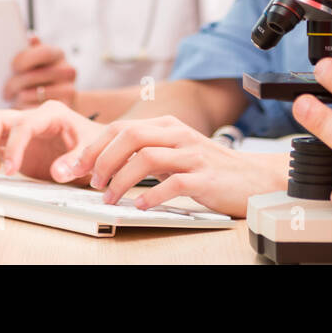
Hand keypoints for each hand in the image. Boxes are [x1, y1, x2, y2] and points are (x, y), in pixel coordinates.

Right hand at [0, 100, 101, 180]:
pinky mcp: (16, 145)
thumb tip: (57, 172)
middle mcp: (33, 118)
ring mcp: (22, 130)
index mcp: (51, 114)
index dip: (14, 146)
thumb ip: (75, 161)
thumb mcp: (92, 151)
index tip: (10, 169)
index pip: (23, 125)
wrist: (99, 148)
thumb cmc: (96, 145)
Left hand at [4, 34, 76, 107]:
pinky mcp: (63, 108)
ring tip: (14, 98)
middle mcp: (67, 71)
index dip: (24, 59)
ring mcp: (68, 90)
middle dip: (13, 84)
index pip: (43, 52)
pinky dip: (23, 109)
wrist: (63, 99)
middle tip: (5, 91)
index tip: (12, 67)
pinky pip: (33, 110)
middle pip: (31, 76)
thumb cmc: (44, 76)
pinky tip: (22, 106)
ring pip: (28, 94)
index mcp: (59, 54)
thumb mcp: (39, 60)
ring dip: (17, 98)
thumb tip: (32, 37)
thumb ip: (33, 49)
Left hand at [53, 116, 283, 217]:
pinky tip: (140, 206)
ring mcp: (192, 155)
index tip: (77, 167)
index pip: (122, 128)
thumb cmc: (210, 168)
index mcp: (167, 126)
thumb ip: (147, 152)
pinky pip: (172, 184)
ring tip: (111, 197)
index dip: (94, 147)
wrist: (254, 178)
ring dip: (121, 180)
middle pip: (129, 136)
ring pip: (146, 159)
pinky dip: (151, 196)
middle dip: (103, 160)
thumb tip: (105, 163)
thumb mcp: (176, 152)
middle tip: (92, 183)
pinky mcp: (205, 177)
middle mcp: (178, 135)